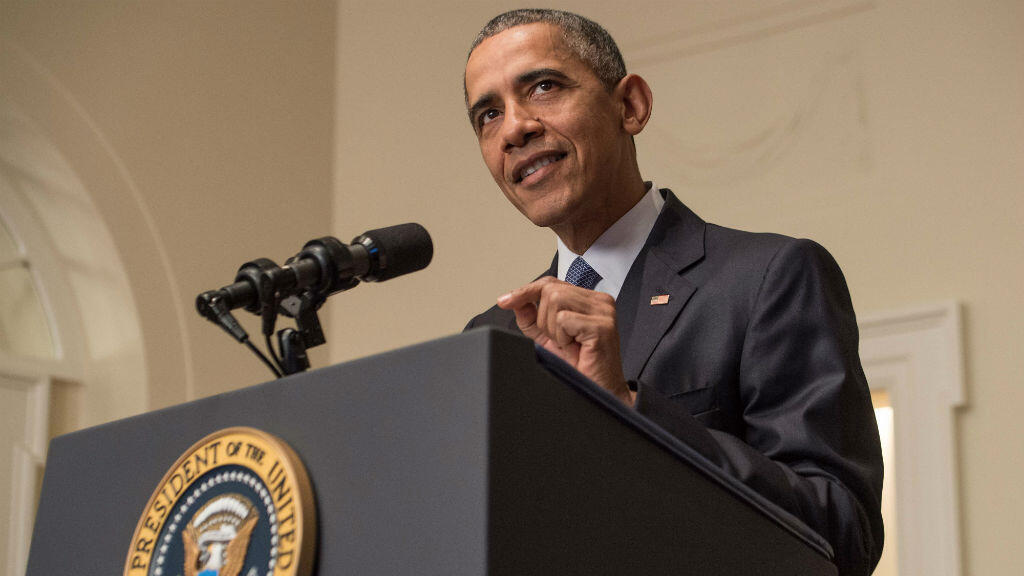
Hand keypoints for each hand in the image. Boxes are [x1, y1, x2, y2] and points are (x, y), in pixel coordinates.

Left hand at [497, 277, 634, 404]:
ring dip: (554, 329)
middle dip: (544, 319)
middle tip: (561, 341)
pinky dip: (562, 337)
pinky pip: (564, 319)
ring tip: (569, 345)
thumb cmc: (579, 367)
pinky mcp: (602, 326)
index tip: (505, 301)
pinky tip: (576, 349)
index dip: (526, 291)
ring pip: (555, 301)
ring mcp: (604, 312)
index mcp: (589, 299)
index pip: (551, 283)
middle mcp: (600, 301)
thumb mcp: (548, 338)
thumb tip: (513, 300)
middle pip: (551, 290)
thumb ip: (532, 317)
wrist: (597, 392)